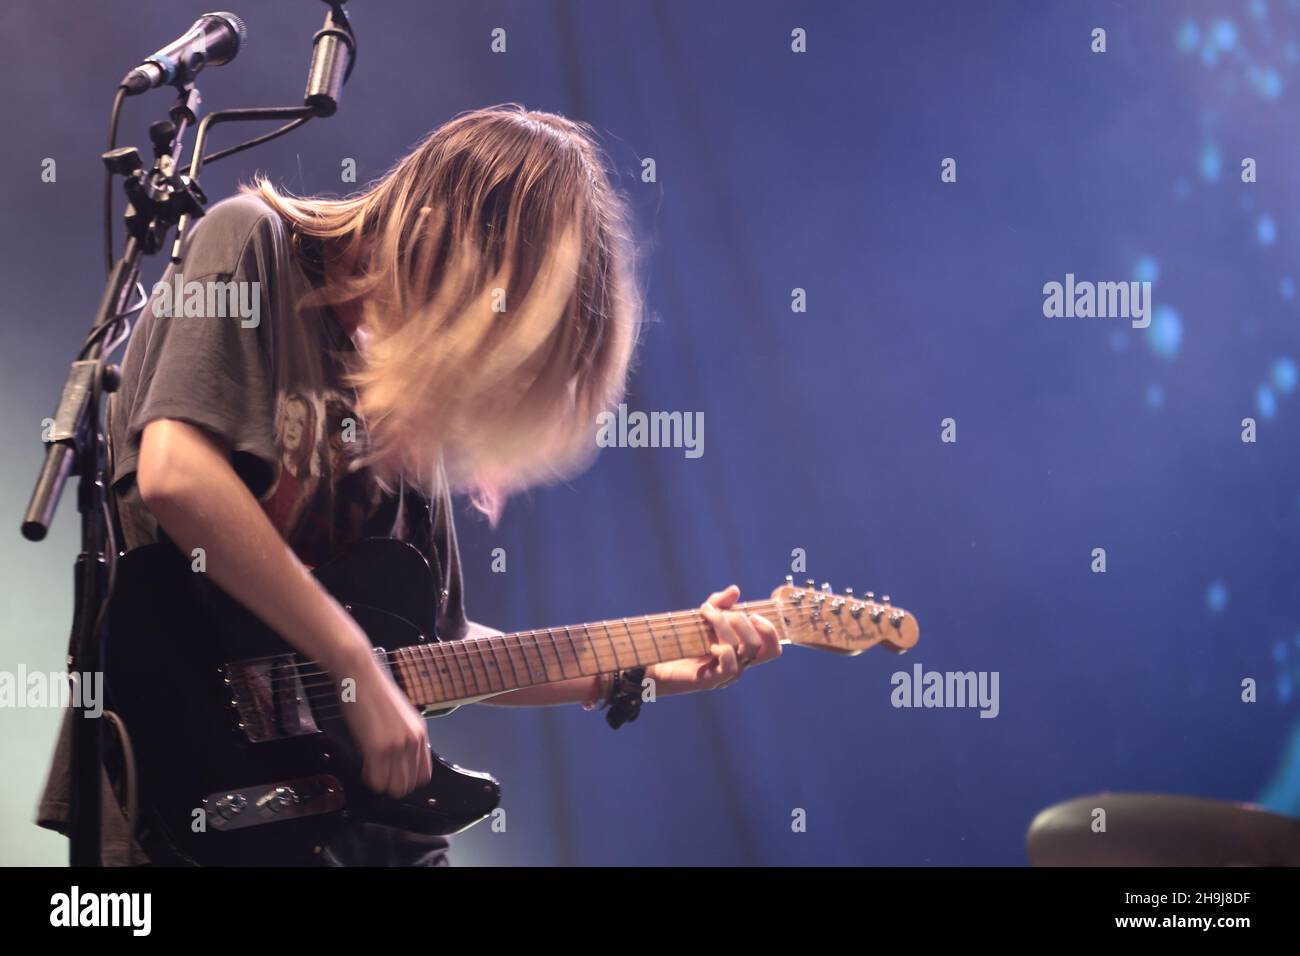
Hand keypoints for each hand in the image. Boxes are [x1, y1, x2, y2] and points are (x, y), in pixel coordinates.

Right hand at [338, 650, 431, 797]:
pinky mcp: (378, 748)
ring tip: (371, 768)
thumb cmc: (374, 691)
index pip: (424, 775)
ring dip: (381, 782)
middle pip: (408, 784)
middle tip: (380, 773)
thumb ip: (406, 736)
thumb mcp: (401, 715)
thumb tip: (403, 757)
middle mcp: (413, 741)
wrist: (360, 674)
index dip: (407, 778)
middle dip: (392, 783)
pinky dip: (369, 778)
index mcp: (420, 733)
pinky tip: (365, 765)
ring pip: (394, 787)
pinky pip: (377, 780)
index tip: (395, 775)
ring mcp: (397, 746)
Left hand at [647, 585, 781, 694]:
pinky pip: (730, 666)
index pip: (772, 649)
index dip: (770, 630)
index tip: (752, 614)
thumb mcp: (703, 617)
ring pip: (744, 650)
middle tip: (720, 612)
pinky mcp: (712, 680)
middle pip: (758, 645)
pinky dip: (723, 649)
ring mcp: (726, 675)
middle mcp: (739, 664)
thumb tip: (735, 590)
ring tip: (707, 615)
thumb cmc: (684, 640)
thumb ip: (719, 603)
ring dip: (725, 625)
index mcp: (741, 652)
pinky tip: (709, 644)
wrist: (659, 661)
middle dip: (741, 621)